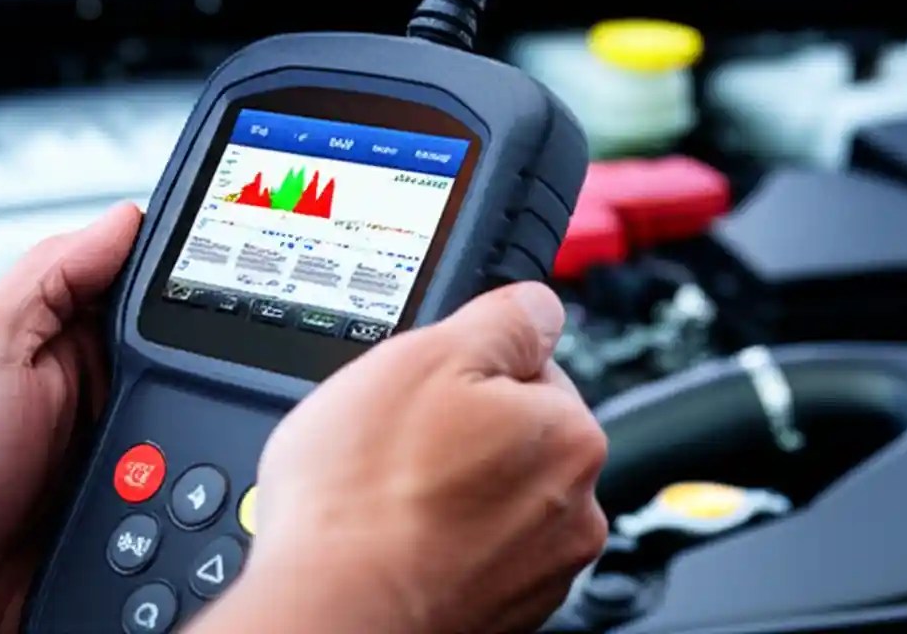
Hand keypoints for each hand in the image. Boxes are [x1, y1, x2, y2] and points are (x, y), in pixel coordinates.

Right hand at [198, 283, 607, 633]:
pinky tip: (392, 538)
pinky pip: (471, 553)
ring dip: (448, 490)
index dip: (466, 370)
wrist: (332, 612)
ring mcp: (538, 570)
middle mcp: (574, 508)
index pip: (530, 368)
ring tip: (385, 495)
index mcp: (569, 434)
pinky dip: (439, 543)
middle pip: (512, 436)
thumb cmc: (364, 496)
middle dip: (459, 431)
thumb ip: (503, 319)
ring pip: (490, 497)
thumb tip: (538, 304)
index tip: (424, 389)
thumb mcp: (425, 355)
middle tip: (392, 442)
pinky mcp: (502, 612)